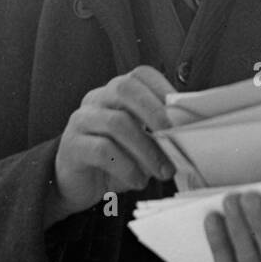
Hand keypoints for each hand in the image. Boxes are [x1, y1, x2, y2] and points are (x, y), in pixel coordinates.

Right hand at [53, 66, 176, 214]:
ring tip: (162, 171)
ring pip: (116, 122)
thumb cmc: (115, 161)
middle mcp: (97, 98)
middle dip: (153, 110)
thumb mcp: (141, 145)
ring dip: (146, 149)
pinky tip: (138, 181)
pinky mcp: (72, 145)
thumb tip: (188, 136)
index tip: (183, 113)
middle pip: (124, 88)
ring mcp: (82, 120)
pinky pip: (102, 150)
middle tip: (172, 135)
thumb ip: (159, 135)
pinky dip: (126, 166)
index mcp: (117, 92)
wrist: (77, 185)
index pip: (139, 75)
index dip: (163, 88)